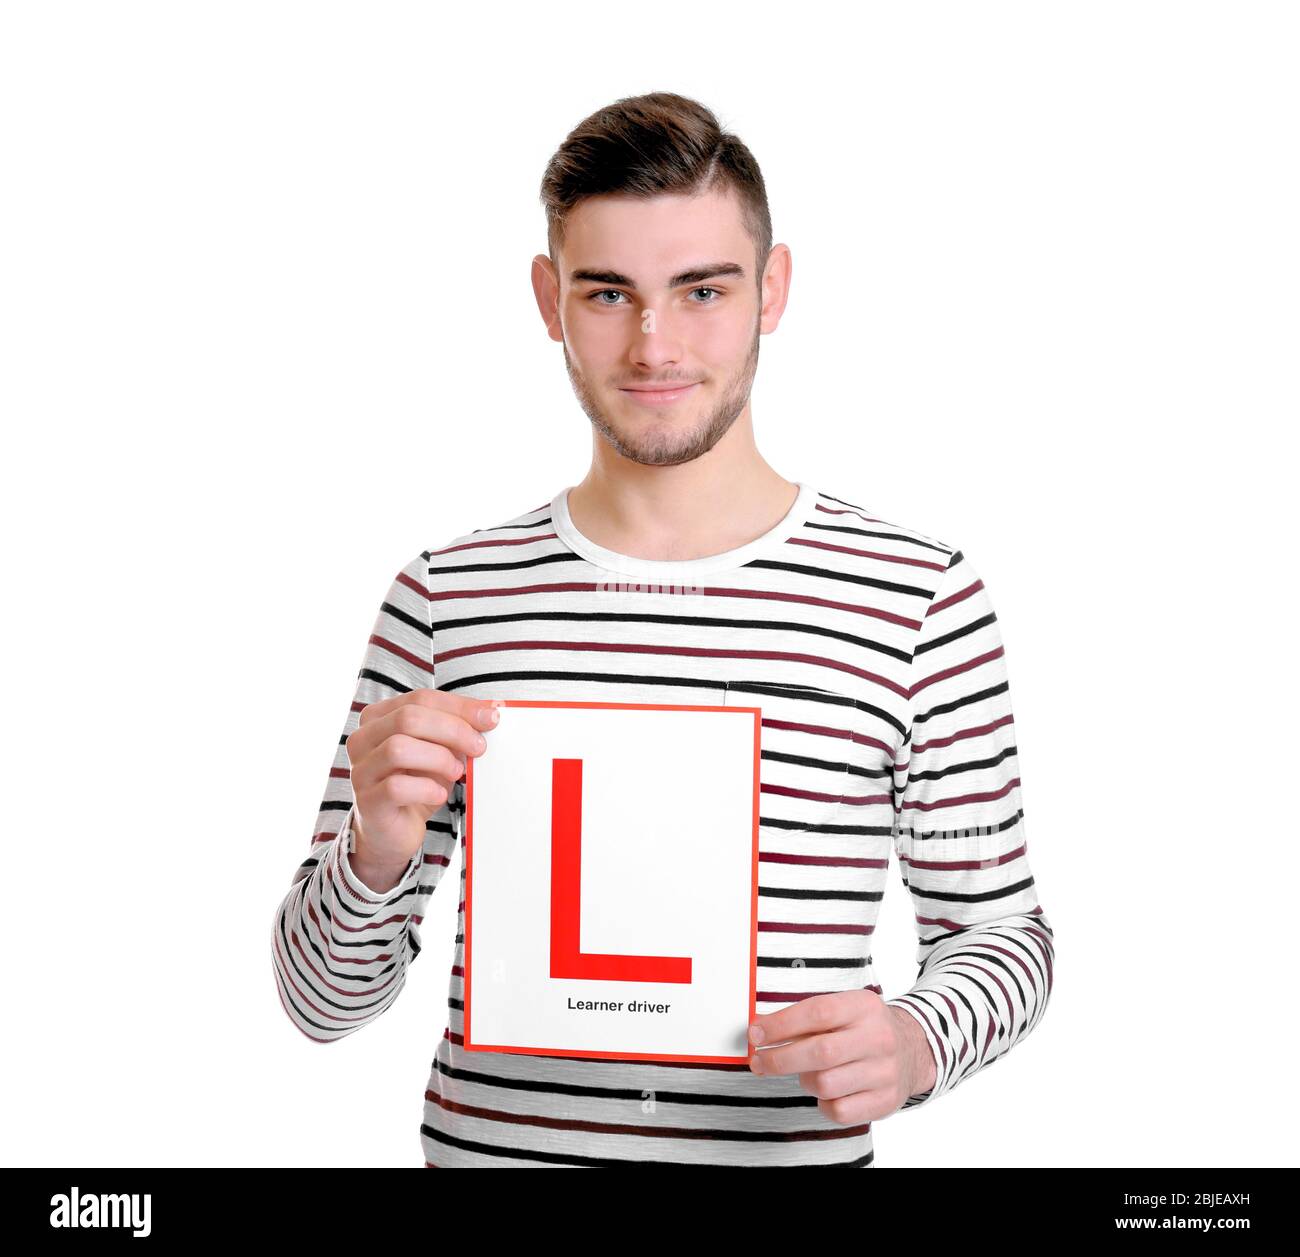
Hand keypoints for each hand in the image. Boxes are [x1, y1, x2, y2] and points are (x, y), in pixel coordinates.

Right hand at [345, 688, 502, 873]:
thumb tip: (488, 714)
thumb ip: (455, 730)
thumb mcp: (438, 750)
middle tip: (478, 746)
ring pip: (398, 748)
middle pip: (408, 718)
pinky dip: (426, 788)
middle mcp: (361, 739)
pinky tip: (440, 794)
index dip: (459, 706)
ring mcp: (360, 770)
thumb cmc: (417, 784)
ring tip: (457, 772)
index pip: (420, 698)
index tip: (490, 718)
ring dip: (439, 758)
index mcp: (378, 717)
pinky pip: (396, 787)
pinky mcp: (367, 801)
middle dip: (452, 730)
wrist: (394, 831)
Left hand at [746, 989, 936, 1124]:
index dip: (780, 1024)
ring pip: (825, 1084)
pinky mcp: (885, 1101)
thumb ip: (806, 1018)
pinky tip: (827, 1091)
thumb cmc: (863, 1028)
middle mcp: (878, 1038)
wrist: (912, 1050)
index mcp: (864, 1007)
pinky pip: (838, 1110)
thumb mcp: (844, 1009)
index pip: (817, 1012)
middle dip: (780, 1058)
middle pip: (819, 1052)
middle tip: (759, 1061)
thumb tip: (760, 1030)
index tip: (755, 1033)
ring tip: (806, 1073)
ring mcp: (884, 1071)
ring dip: (804, 1080)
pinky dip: (823, 1103)